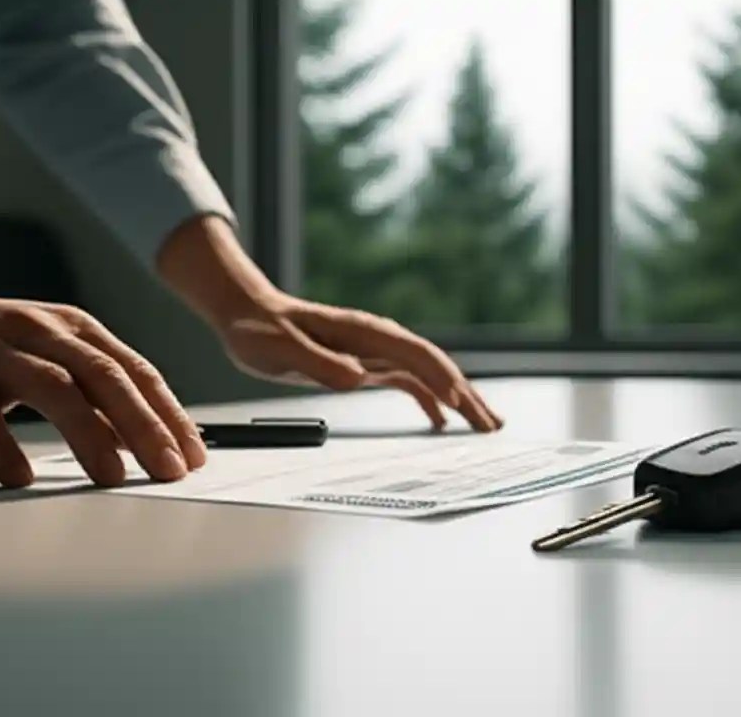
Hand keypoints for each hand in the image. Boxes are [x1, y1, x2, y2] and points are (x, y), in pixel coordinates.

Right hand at [0, 267, 206, 487]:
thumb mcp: (45, 355)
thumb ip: (92, 391)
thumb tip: (142, 439)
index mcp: (70, 328)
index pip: (133, 370)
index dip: (168, 412)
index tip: (193, 455)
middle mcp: (37, 333)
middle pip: (104, 377)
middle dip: (144, 425)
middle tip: (171, 471)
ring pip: (53, 390)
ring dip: (90, 435)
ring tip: (115, 478)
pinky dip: (5, 447)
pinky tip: (23, 479)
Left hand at [217, 293, 502, 431]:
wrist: (247, 314)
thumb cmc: (261, 330)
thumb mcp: (282, 349)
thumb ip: (319, 363)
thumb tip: (358, 378)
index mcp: (363, 333)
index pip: (415, 355)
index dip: (441, 379)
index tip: (461, 405)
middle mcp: (377, 339)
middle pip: (434, 365)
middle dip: (467, 394)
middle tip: (493, 425)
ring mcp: (374, 351)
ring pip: (428, 375)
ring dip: (458, 399)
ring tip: (484, 426)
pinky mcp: (365, 363)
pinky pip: (408, 381)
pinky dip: (430, 400)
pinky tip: (441, 421)